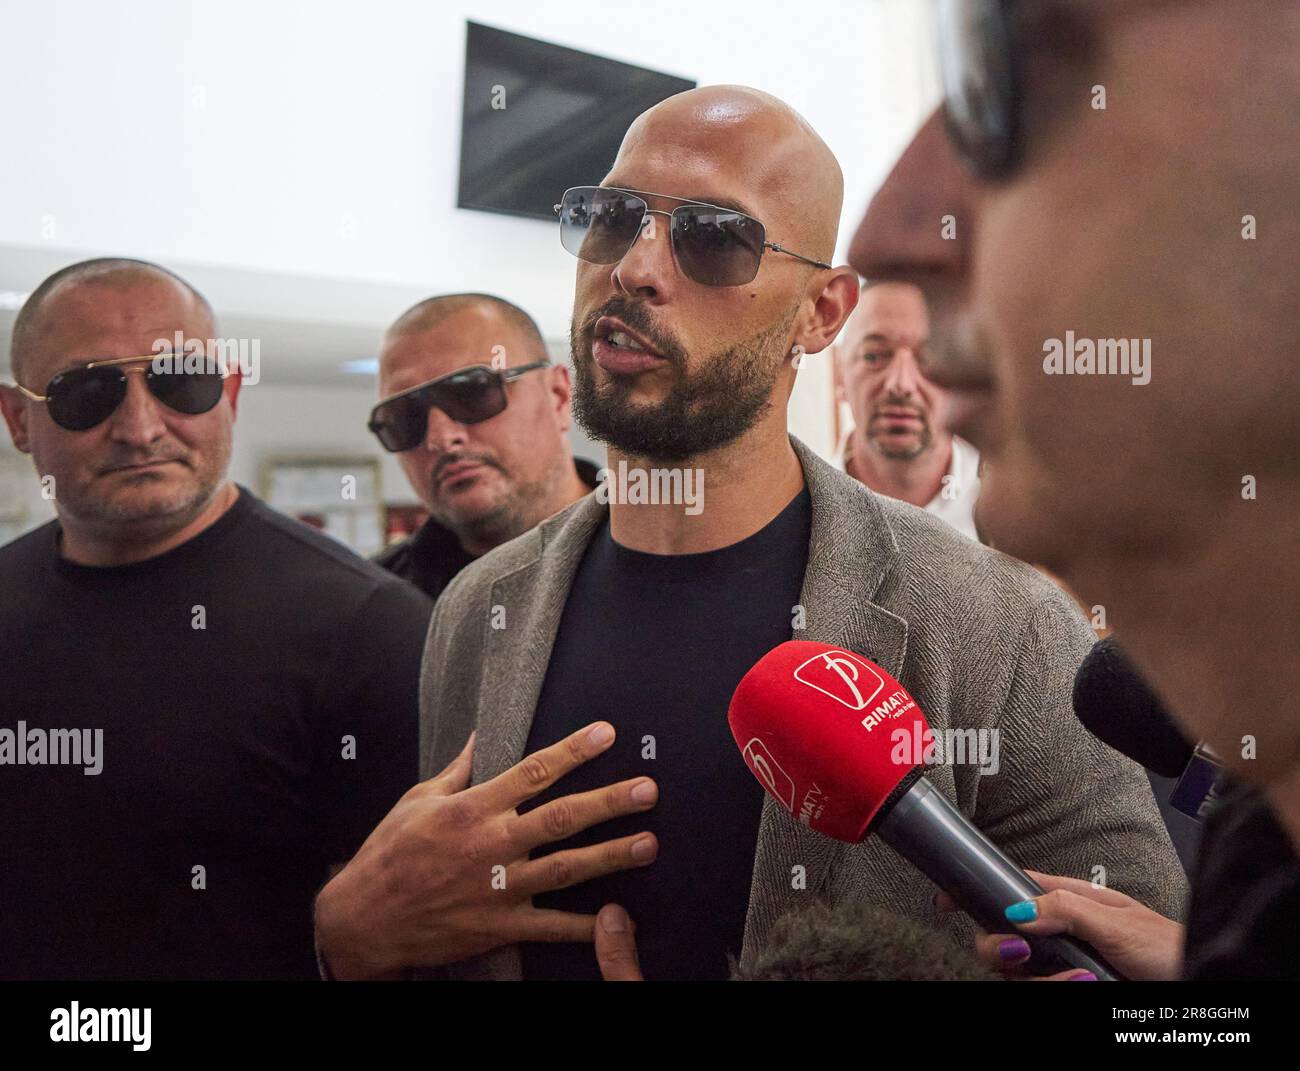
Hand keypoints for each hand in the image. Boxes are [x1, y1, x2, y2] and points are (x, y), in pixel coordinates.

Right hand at [314, 723, 658, 978]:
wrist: (364, 918)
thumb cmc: (389, 853)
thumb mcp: (417, 800)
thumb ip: (457, 771)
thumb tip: (478, 736)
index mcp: (472, 808)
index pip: (534, 771)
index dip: (574, 750)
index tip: (606, 733)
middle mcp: (491, 844)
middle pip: (562, 817)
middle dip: (609, 802)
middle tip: (648, 789)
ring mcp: (498, 887)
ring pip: (566, 868)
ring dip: (611, 856)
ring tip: (649, 844)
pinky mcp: (499, 925)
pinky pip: (550, 926)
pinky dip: (584, 926)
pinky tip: (616, 918)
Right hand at [938, 870, 1183, 980]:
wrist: (1200, 983)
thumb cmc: (1170, 949)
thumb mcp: (1118, 921)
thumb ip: (1065, 909)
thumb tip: (1016, 908)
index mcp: (1069, 901)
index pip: (1011, 888)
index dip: (976, 892)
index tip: (945, 900)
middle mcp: (1059, 933)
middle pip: (1002, 937)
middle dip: (1001, 949)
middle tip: (1020, 955)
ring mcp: (1063, 966)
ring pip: (1018, 973)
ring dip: (1040, 980)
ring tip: (1079, 980)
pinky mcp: (1068, 987)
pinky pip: (1038, 992)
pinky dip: (1052, 990)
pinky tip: (1082, 987)